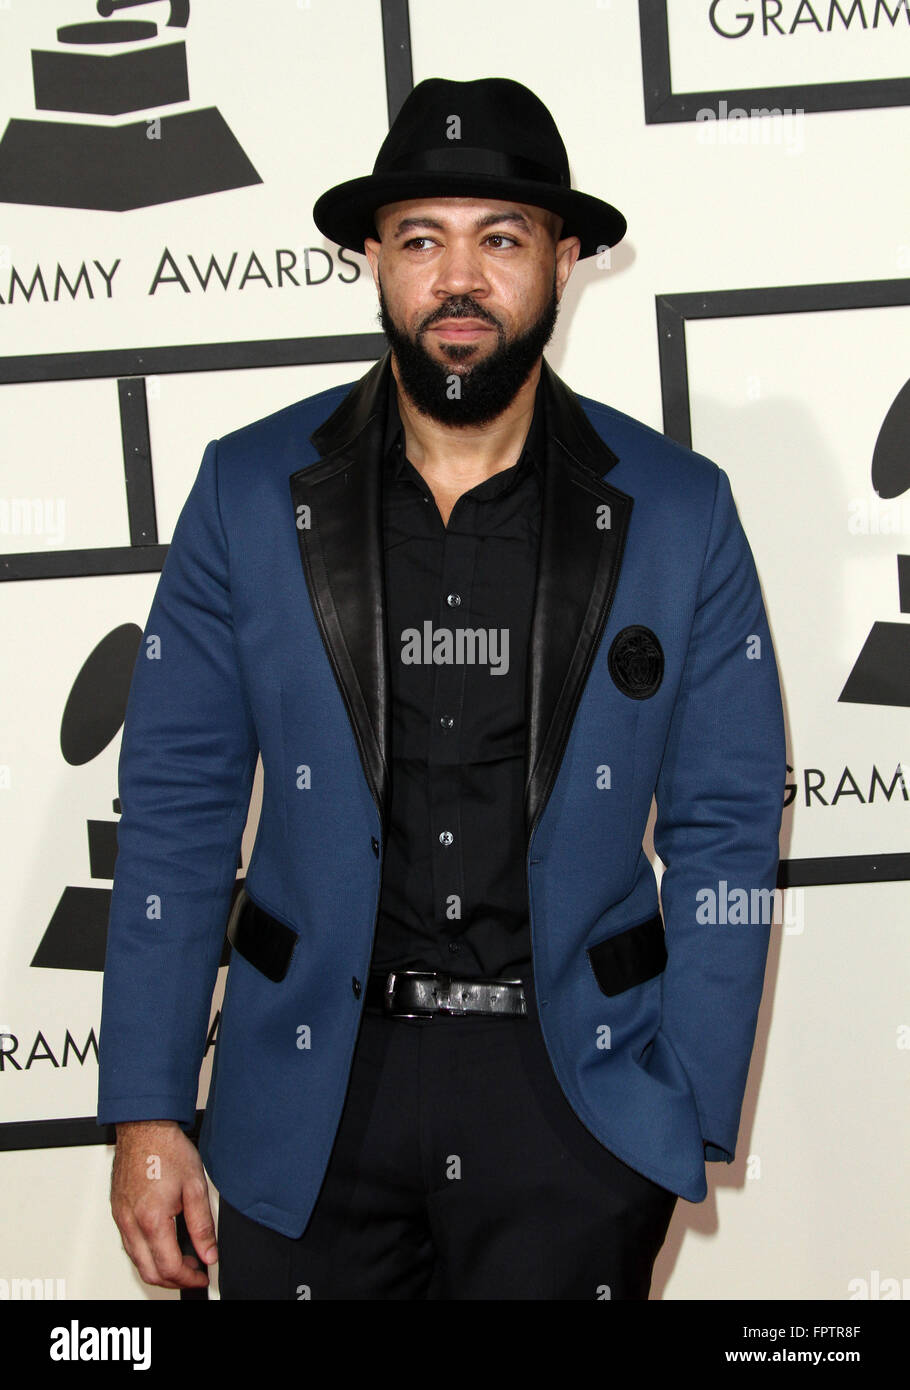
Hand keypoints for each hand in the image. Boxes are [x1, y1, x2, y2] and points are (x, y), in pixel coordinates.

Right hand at [110, 1120, 216, 1289]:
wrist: (144, 1127)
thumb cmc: (167, 1149)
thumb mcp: (196, 1187)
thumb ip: (203, 1225)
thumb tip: (209, 1253)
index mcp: (152, 1219)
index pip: (169, 1267)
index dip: (188, 1278)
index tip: (201, 1275)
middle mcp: (131, 1223)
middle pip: (149, 1272)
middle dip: (173, 1280)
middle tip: (193, 1272)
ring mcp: (121, 1218)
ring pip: (136, 1260)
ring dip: (158, 1268)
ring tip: (182, 1259)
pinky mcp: (118, 1211)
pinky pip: (129, 1244)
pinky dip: (146, 1253)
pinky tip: (162, 1243)